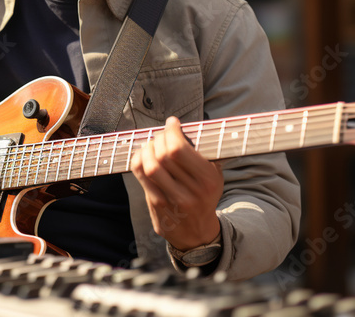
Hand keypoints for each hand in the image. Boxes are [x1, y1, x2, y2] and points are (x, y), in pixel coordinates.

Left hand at [130, 117, 223, 250]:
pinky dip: (138, 160)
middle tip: (162, 134)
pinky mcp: (156, 205)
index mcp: (207, 180)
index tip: (172, 123)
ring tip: (152, 144)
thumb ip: (205, 153)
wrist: (198, 232)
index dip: (171, 132)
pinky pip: (141, 177)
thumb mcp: (215, 176)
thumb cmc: (205, 195)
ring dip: (148, 148)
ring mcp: (171, 201)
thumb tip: (185, 127)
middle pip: (163, 155)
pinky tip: (144, 155)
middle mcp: (190, 192)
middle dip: (160, 138)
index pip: (179, 150)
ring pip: (150, 166)